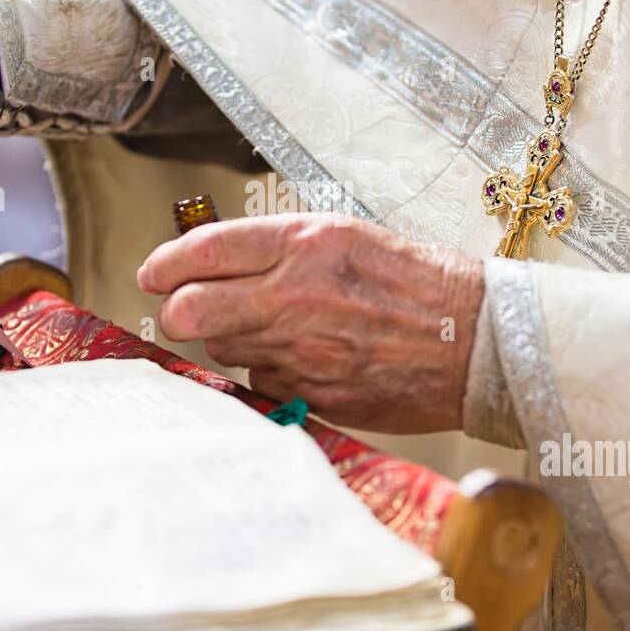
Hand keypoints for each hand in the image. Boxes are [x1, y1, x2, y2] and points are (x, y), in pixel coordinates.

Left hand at [137, 214, 483, 432]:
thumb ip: (282, 249)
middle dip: (177, 310)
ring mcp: (301, 349)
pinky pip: (261, 383)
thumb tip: (218, 265)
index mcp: (305, 244)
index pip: (204, 251)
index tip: (153, 273)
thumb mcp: (350, 238)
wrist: (477, 340)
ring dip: (235, 338)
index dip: (166, 264)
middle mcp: (294, 294)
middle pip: (190, 309)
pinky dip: (270, 372)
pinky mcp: (313, 393)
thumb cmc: (420, 284)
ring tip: (281, 328)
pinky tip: (305, 359)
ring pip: (225, 347)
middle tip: (183, 309)